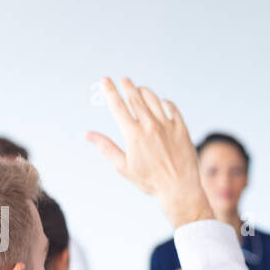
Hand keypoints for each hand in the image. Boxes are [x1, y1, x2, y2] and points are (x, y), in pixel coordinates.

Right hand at [86, 78, 211, 228]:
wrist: (180, 189)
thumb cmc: (150, 181)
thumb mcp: (124, 167)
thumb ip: (105, 147)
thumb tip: (87, 134)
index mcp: (133, 135)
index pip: (117, 106)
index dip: (109, 91)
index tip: (105, 81)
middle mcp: (150, 126)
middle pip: (135, 97)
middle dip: (127, 86)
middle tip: (123, 80)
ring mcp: (167, 126)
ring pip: (153, 99)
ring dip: (144, 91)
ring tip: (139, 89)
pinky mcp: (181, 128)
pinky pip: (171, 107)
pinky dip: (164, 102)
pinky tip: (160, 102)